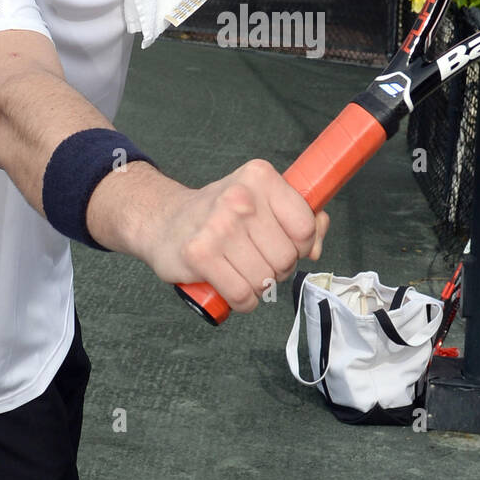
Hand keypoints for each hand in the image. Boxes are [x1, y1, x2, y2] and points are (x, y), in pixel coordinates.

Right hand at [114, 159, 328, 312]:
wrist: (163, 221)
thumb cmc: (219, 214)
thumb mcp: (261, 201)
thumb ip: (300, 218)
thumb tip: (316, 247)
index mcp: (260, 177)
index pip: (306, 226)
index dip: (301, 245)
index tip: (283, 243)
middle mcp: (240, 197)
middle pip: (287, 257)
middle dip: (278, 268)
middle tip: (257, 258)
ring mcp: (218, 226)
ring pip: (266, 279)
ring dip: (259, 286)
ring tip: (242, 271)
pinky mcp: (199, 255)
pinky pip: (242, 295)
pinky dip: (243, 301)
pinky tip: (233, 289)